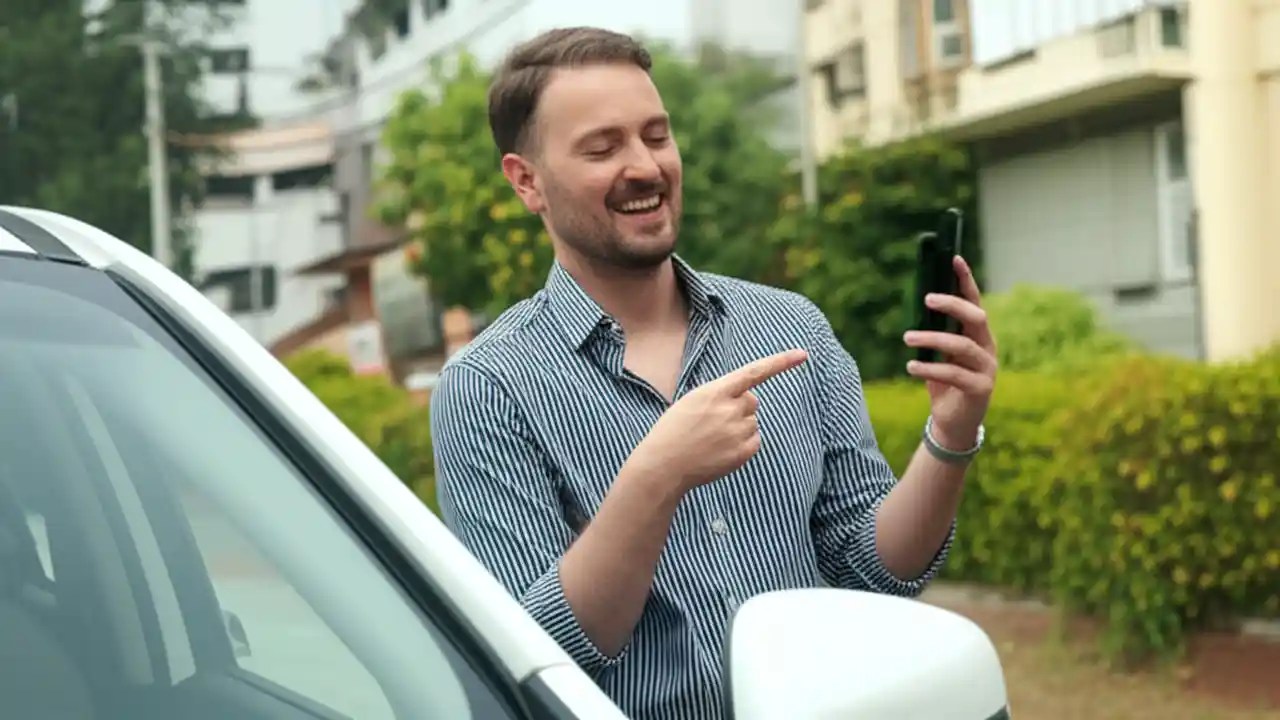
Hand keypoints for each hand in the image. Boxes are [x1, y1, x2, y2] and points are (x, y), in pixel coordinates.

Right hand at [627, 349, 807, 491]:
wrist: (664, 465)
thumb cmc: (674, 430)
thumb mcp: (692, 401)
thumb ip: (721, 395)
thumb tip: (749, 401)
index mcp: (714, 391)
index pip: (753, 372)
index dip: (780, 363)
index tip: (802, 355)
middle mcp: (729, 409)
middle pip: (752, 401)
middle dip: (740, 407)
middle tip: (714, 421)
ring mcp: (737, 431)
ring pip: (752, 422)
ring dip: (738, 427)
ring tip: (711, 438)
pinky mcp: (743, 452)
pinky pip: (754, 440)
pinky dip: (742, 444)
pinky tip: (720, 450)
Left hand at [903, 256, 997, 449]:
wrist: (954, 423)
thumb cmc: (944, 383)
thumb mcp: (939, 355)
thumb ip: (935, 333)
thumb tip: (919, 306)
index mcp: (978, 335)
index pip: (975, 302)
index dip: (966, 280)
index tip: (954, 258)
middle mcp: (987, 347)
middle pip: (977, 317)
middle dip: (953, 304)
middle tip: (926, 298)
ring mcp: (987, 368)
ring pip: (962, 345)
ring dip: (932, 338)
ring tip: (907, 338)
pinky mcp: (980, 389)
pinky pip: (954, 373)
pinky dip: (930, 368)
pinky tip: (911, 366)